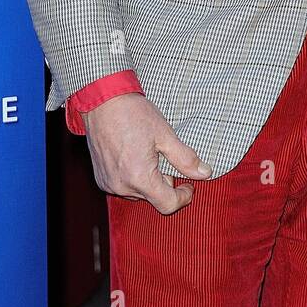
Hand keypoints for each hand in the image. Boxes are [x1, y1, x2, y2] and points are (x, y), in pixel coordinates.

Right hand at [83, 93, 211, 213]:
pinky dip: (134, 178)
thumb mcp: (165, 134)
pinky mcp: (101, 179)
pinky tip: (135, 156)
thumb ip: (185, 159)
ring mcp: (109, 184)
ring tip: (148, 153)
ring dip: (149, 180)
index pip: (167, 204)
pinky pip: (124, 187)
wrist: (103, 101)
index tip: (189, 184)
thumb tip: (204, 173)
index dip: (183, 197)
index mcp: (139, 177)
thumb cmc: (132, 114)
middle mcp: (121, 186)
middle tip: (166, 157)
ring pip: (140, 193)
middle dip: (166, 182)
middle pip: (154, 198)